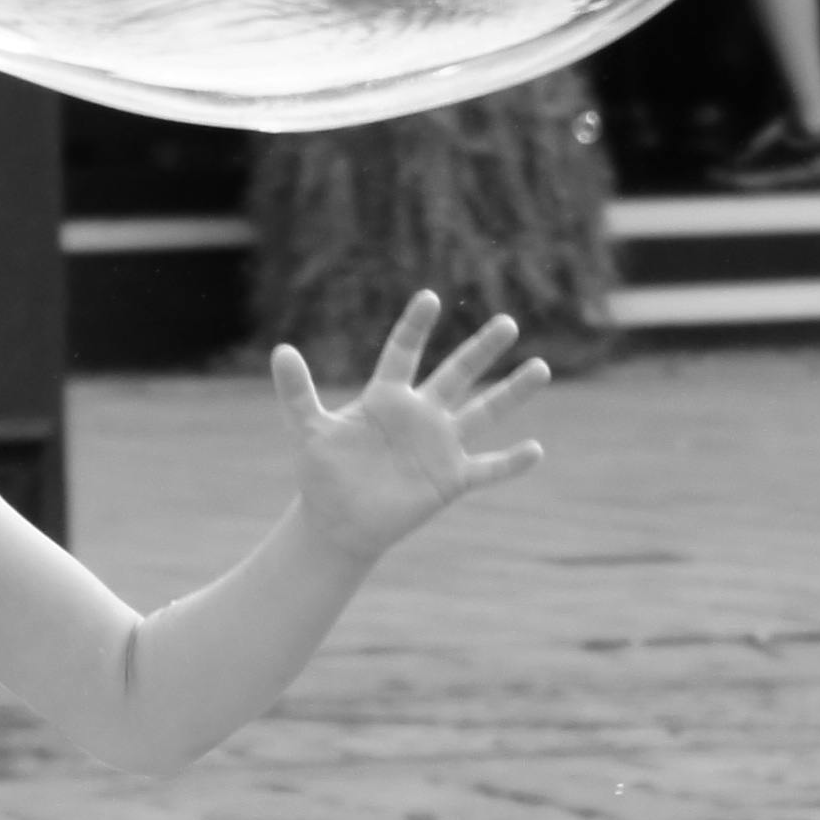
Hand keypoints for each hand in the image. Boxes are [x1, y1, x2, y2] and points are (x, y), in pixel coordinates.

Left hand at [272, 291, 547, 564]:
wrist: (337, 521)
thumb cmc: (323, 473)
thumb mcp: (307, 430)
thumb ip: (298, 392)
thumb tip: (280, 350)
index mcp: (386, 398)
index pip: (404, 353)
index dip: (414, 327)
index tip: (429, 298)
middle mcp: (421, 414)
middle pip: (457, 375)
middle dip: (481, 350)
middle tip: (507, 323)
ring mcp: (440, 446)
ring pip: (483, 413)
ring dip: (511, 393)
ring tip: (539, 369)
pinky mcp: (451, 479)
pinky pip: (487, 469)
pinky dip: (510, 463)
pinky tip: (535, 450)